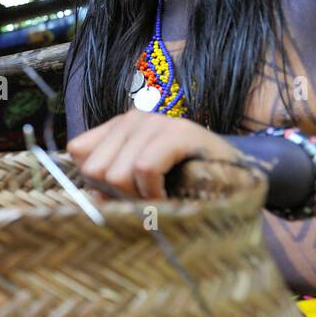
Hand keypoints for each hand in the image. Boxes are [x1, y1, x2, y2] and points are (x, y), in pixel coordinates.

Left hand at [67, 108, 241, 199]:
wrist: (237, 176)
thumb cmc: (183, 182)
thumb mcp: (138, 184)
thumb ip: (110, 185)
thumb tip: (91, 197)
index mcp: (118, 126)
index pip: (78, 152)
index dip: (94, 181)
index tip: (121, 193)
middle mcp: (133, 118)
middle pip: (94, 168)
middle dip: (116, 194)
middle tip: (145, 198)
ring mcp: (157, 122)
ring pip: (116, 172)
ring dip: (137, 197)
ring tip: (159, 196)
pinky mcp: (179, 133)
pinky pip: (144, 169)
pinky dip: (153, 192)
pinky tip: (167, 196)